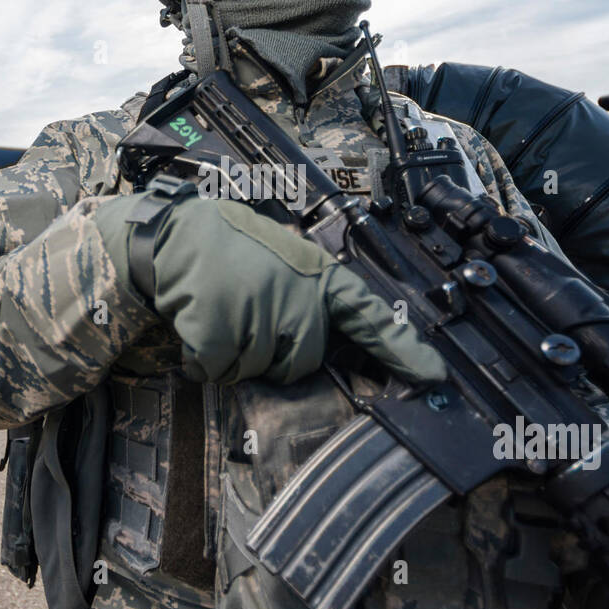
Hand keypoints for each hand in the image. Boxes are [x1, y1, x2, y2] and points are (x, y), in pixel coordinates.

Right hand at [95, 193, 446, 385]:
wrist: (174, 233)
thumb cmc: (233, 249)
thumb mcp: (285, 259)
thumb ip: (311, 297)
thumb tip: (321, 350)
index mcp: (318, 274)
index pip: (369, 316)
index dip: (403, 349)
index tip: (434, 375)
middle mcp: (297, 295)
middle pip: (303, 362)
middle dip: (275, 352)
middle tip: (247, 313)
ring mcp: (258, 313)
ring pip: (257, 371)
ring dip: (235, 355)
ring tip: (221, 309)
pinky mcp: (219, 332)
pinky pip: (217, 372)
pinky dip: (202, 360)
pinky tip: (197, 321)